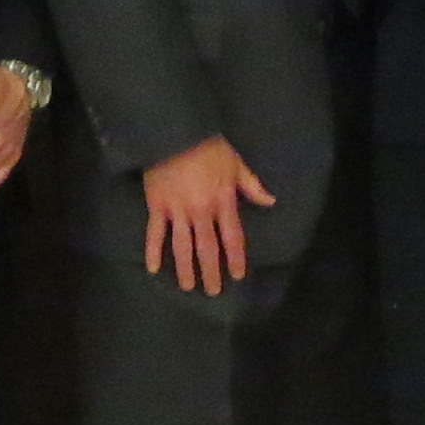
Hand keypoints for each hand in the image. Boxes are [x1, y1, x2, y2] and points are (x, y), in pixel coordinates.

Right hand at [142, 135, 275, 294]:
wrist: (175, 134)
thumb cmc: (209, 148)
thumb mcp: (237, 164)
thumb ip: (252, 186)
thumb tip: (271, 202)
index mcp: (223, 201)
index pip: (232, 237)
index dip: (235, 258)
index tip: (237, 275)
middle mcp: (201, 211)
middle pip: (207, 248)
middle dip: (211, 272)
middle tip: (213, 291)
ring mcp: (177, 211)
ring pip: (182, 247)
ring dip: (185, 269)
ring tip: (188, 286)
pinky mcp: (156, 207)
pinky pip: (154, 234)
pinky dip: (152, 252)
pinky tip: (153, 269)